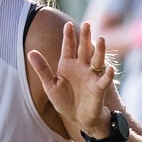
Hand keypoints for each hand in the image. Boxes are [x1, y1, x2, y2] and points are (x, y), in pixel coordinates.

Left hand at [27, 20, 116, 137]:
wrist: (77, 118)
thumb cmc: (64, 100)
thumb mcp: (50, 85)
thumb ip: (42, 69)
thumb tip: (31, 52)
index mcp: (68, 64)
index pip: (68, 47)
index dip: (68, 36)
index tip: (67, 24)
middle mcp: (81, 67)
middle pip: (84, 49)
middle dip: (85, 37)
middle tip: (87, 23)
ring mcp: (91, 76)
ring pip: (97, 60)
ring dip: (99, 50)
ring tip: (101, 39)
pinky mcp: (98, 88)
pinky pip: (104, 80)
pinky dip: (107, 75)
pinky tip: (109, 69)